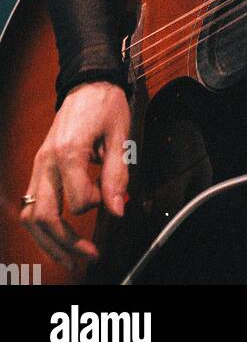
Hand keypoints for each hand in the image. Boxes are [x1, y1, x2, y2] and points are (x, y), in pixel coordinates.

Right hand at [20, 80, 129, 270]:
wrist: (87, 81)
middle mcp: (46, 162)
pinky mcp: (38, 168)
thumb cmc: (105, 104)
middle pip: (45, 217)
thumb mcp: (120, 134)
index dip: (97, 205)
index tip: (112, 198)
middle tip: (89, 258)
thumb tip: (118, 210)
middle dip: (66, 244)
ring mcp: (38, 166)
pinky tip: (58, 240)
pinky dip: (42, 228)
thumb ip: (118, 174)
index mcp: (68, 152)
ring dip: (49, 243)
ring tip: (71, 260)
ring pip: (31, 216)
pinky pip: (31, 206)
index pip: (77, 200)